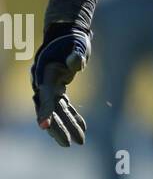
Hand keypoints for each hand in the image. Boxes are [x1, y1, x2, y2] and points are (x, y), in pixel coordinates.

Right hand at [31, 28, 90, 146]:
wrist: (67, 33)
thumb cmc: (73, 39)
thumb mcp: (77, 45)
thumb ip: (76, 55)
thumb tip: (76, 62)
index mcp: (45, 73)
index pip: (44, 96)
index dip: (45, 111)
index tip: (44, 126)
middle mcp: (44, 82)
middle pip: (48, 109)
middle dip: (57, 127)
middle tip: (67, 145)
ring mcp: (50, 86)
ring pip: (57, 111)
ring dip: (67, 126)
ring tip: (79, 142)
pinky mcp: (58, 88)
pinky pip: (64, 106)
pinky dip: (73, 117)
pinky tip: (83, 129)